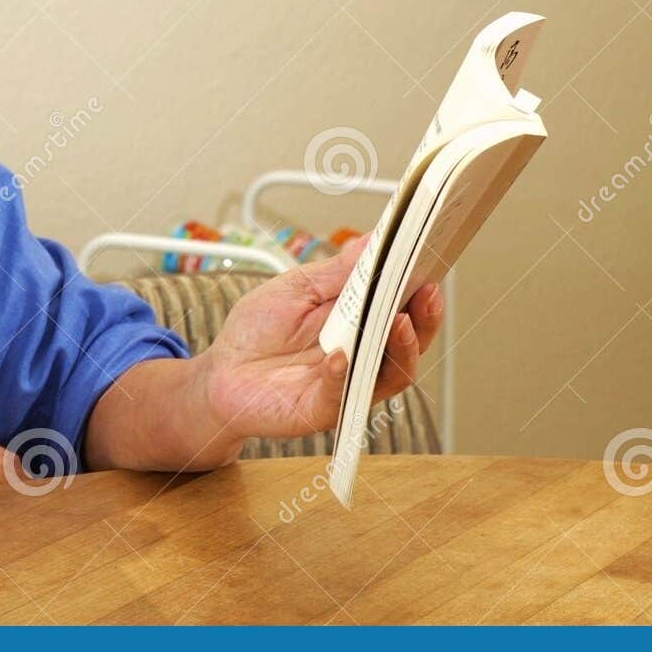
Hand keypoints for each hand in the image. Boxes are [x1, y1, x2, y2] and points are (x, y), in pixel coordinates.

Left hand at [195, 232, 445, 443]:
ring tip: (396, 321)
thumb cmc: (258, 330)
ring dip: (400, 347)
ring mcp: (349, 383)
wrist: (221, 374)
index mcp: (358, 321)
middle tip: (426, 292)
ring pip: (393, 373)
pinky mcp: (325, 409)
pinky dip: (343, 373)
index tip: (431, 264)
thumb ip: (334, 272)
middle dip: (423, 317)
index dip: (421, 289)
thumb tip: (370, 242)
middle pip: (410, 341)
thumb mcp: (295, 289)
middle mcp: (362, 354)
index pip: (402, 306)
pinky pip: (344, 393)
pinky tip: (338, 355)